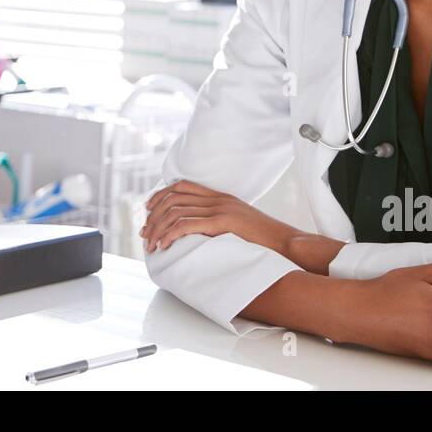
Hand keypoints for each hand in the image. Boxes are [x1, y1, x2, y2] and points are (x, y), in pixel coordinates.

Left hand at [141, 179, 293, 255]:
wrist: (286, 242)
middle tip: (144, 234)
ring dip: (158, 229)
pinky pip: (187, 224)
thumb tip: (199, 233)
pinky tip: (164, 245)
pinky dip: (170, 235)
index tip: (148, 212)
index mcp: (220, 196)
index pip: (181, 186)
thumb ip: (219, 222)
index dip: (159, 196)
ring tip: (151, 245)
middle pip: (173, 197)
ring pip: (176, 212)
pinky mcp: (223, 222)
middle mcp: (218, 198)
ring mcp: (220, 209)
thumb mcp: (239, 224)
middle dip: (153, 215)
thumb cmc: (264, 240)